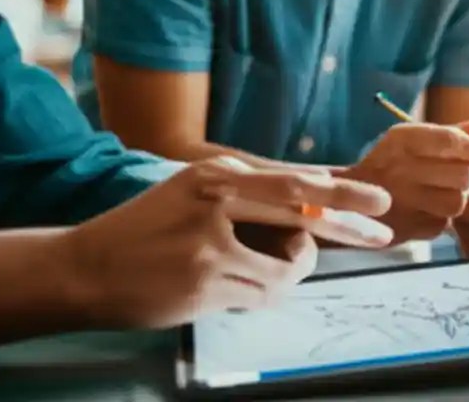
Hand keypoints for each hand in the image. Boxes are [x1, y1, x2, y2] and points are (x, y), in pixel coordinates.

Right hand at [63, 159, 391, 328]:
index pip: (295, 181)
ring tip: (264, 273)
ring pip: (287, 267)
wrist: (86, 266)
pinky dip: (259, 296)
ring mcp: (211, 239)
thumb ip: (248, 195)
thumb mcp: (194, 193)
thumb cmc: (146, 231)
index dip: (341, 193)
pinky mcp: (205, 278)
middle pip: (304, 209)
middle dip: (349, 224)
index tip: (376, 201)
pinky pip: (261, 294)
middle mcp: (218, 197)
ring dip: (288, 276)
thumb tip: (312, 205)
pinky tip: (235, 289)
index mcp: (218, 172)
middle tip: (383, 234)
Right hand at [336, 119, 468, 243]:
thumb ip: (451, 133)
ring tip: (435, 194)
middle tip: (447, 176)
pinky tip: (424, 210)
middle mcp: (399, 168)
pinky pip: (444, 223)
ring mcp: (401, 201)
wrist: (350, 199)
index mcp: (400, 140)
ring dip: (453, 198)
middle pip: (462, 174)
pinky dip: (440, 218)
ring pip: (457, 202)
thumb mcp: (413, 141)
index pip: (448, 140)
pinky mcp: (406, 228)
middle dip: (463, 175)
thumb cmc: (390, 164)